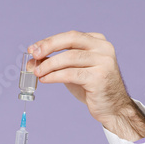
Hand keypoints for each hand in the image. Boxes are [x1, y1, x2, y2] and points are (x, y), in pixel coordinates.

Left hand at [29, 31, 144, 140]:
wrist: (112, 107)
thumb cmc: (91, 87)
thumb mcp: (72, 70)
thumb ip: (56, 63)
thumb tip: (32, 61)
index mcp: (98, 41)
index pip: (70, 36)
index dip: (49, 41)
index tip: (32, 49)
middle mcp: (103, 48)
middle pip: (71, 40)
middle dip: (49, 46)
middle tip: (34, 55)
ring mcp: (103, 62)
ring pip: (70, 57)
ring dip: (49, 64)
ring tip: (37, 72)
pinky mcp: (99, 77)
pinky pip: (71, 74)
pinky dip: (55, 76)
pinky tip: (45, 80)